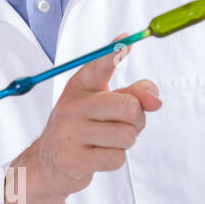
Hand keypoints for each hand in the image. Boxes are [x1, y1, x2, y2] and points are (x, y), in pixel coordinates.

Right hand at [5, 40, 161, 203]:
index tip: (126, 40)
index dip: (113, 53)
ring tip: (108, 141)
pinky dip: (114, 159)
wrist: (48, 163)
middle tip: (125, 124)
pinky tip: (98, 155)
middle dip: (137, 120)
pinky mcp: (72, 161)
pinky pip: (116, 159)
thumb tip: (156, 100)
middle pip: (129, 107)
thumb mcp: (104, 104)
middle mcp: (72, 106)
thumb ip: (134, 94)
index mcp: (80, 86)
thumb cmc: (84, 127)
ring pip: (126, 136)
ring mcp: (69, 134)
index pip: (98, 66)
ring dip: (125, 142)